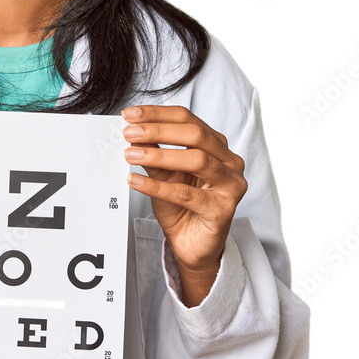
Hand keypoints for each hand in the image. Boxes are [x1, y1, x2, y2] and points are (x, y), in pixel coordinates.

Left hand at [121, 104, 246, 305]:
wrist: (191, 244)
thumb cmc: (181, 206)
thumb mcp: (163, 173)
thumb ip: (153, 152)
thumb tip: (133, 131)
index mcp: (216, 146)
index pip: (188, 120)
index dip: (158, 115)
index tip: (130, 114)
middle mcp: (229, 161)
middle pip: (195, 135)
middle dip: (158, 131)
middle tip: (129, 133)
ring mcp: (230, 185)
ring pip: (196, 161)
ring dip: (159, 156)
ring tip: (131, 155)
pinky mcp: (222, 209)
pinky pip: (187, 194)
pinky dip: (157, 186)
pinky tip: (135, 181)